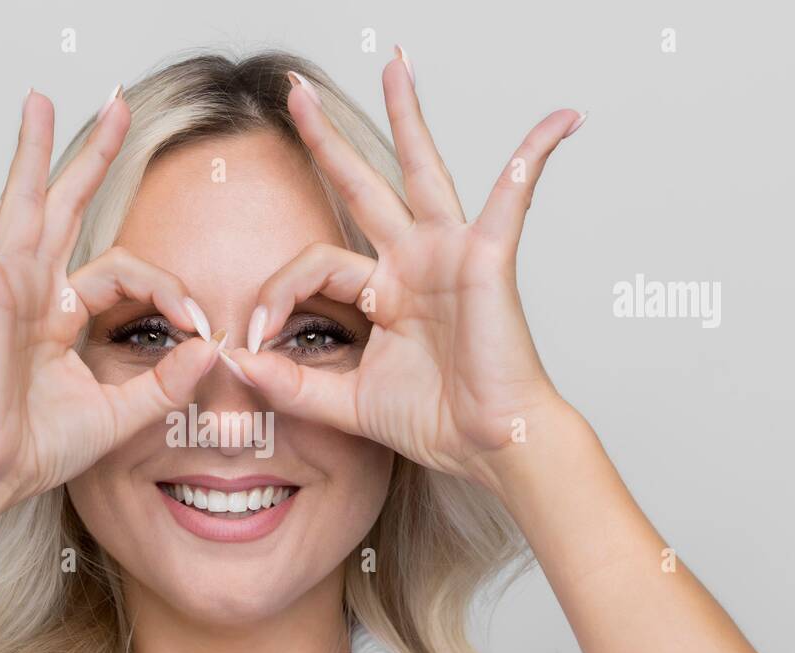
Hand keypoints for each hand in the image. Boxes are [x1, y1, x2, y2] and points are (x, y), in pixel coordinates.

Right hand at [0, 90, 219, 516]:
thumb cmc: (35, 448)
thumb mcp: (119, 414)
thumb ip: (165, 383)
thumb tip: (211, 349)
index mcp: (60, 315)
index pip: (125, 273)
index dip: (168, 291)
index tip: (197, 326)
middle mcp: (32, 291)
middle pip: (66, 207)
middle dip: (93, 157)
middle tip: (116, 105)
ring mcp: (3, 286)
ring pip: (23, 202)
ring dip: (33, 149)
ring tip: (39, 99)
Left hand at [225, 56, 585, 491]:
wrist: (489, 445)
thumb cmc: (435, 421)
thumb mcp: (347, 403)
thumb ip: (292, 384)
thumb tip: (236, 362)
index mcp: (384, 292)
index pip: (315, 265)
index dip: (276, 294)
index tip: (254, 339)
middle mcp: (413, 264)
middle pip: (362, 186)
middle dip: (326, 140)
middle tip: (295, 92)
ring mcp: (449, 256)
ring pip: (422, 171)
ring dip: (408, 116)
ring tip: (396, 66)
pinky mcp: (487, 259)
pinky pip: (512, 196)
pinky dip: (533, 157)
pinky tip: (559, 123)